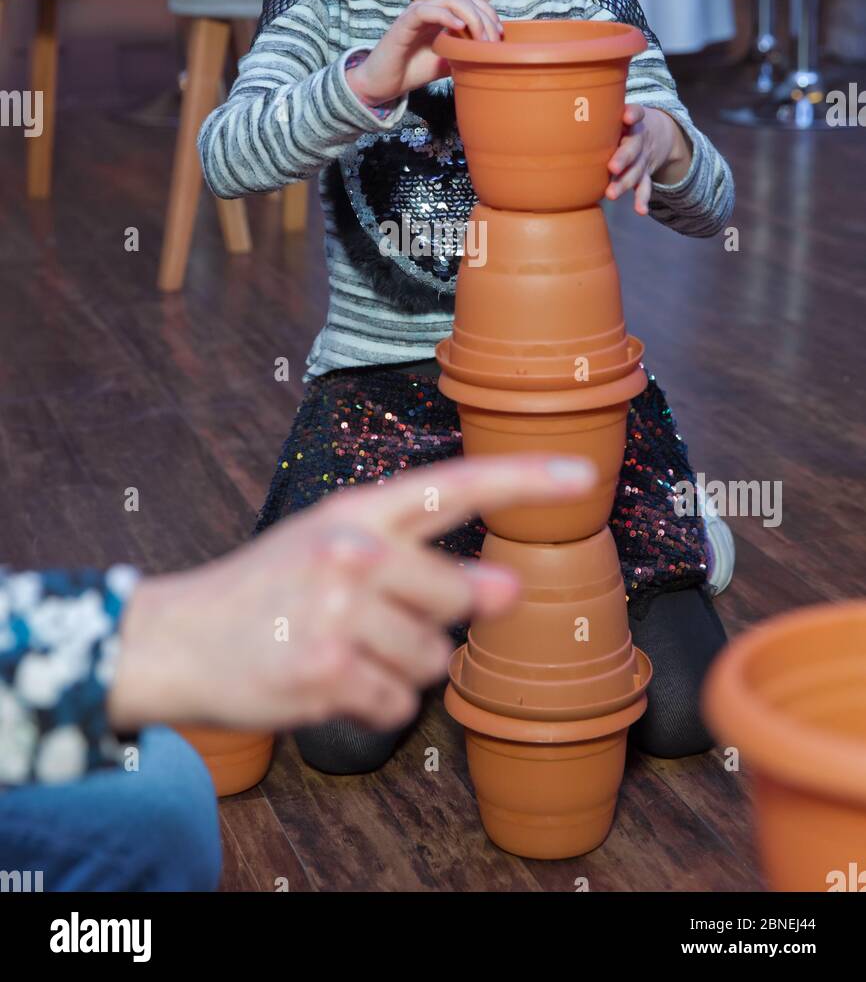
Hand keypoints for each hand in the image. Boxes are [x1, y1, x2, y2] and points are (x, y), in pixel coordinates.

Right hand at [108, 452, 596, 734]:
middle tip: (369, 617)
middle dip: (430, 619)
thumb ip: (422, 560)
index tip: (582, 474)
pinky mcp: (327, 672)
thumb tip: (510, 587)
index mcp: (358, 510)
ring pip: (433, 660)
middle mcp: (353, 552)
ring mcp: (340, 613)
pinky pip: (396, 704)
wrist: (182, 637)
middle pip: (458, 598)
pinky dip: (370, 703)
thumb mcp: (339, 546)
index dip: (524, 480)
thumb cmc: (274, 585)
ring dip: (399, 666)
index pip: (456, 486)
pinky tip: (328, 679)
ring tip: (342, 647)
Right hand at [345, 0, 503, 105]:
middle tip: (493, 40)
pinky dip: (445, 15)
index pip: (471, 2)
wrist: (383, 84)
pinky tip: (458, 28)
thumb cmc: (412, 71)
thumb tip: (491, 56)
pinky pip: (426, 10)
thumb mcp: (448, 63)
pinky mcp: (404, 22)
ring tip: (479, 37)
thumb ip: (465, 54)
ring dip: (471, 16)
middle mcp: (431, 10)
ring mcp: (417, 13)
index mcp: (442, 16)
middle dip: (485, 16)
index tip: (499, 35)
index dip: (489, 14)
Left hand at [605, 105, 683, 215]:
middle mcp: (639, 140)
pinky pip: (645, 187)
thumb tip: (573, 91)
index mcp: (634, 120)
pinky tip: (641, 211)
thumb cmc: (627, 120)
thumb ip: (605, 107)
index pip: (636, 113)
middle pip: (632, 149)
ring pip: (634, 171)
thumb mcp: (621, 109)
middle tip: (612, 167)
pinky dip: (642, 200)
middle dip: (622, 158)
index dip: (632, 114)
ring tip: (611, 194)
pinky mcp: (645, 173)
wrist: (658, 131)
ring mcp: (643, 159)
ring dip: (624, 183)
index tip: (627, 116)